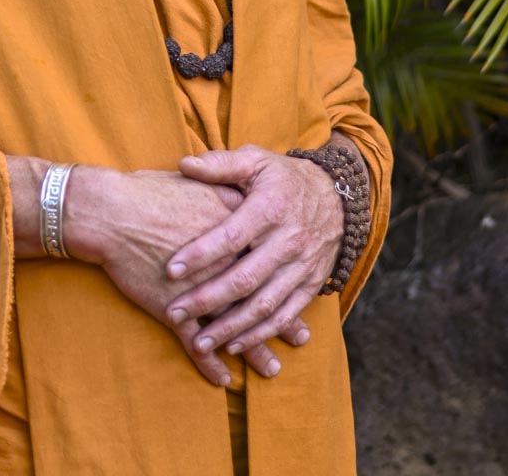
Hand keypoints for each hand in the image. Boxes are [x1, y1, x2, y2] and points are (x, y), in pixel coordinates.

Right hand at [63, 166, 303, 384]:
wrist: (112, 212)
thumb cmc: (150, 192)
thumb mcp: (197, 179)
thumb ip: (225, 184)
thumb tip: (245, 189)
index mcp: (231, 232)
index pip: (266, 259)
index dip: (286, 276)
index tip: (305, 285)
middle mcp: (222, 266)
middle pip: (259, 298)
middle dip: (281, 322)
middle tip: (302, 339)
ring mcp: (198, 291)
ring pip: (234, 327)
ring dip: (253, 349)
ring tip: (272, 368)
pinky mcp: (172, 310)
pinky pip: (195, 344)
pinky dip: (208, 363)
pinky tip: (221, 378)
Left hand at [164, 146, 343, 361]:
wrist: (338, 196)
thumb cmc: (284, 177)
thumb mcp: (256, 161)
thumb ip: (220, 164)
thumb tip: (183, 165)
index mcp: (271, 208)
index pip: (232, 236)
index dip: (201, 254)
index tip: (170, 269)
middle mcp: (289, 241)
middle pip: (245, 278)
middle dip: (208, 300)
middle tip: (174, 313)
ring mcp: (302, 267)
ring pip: (264, 305)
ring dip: (231, 328)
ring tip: (198, 343)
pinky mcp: (310, 286)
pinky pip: (285, 316)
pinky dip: (260, 335)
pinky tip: (233, 346)